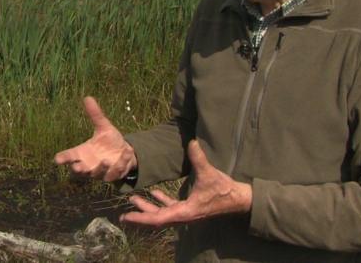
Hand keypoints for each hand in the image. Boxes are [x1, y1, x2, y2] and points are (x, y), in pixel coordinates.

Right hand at [54, 96, 136, 181]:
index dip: (63, 158)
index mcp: (83, 153)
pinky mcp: (114, 174)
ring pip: (99, 174)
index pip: (70, 156)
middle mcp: (90, 165)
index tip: (57, 159)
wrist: (125, 152)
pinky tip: (127, 151)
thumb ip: (95, 115)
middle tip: (77, 167)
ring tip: (105, 159)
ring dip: (101, 168)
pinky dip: (121, 162)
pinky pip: (116, 171)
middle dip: (79, 170)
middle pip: (80, 171)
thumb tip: (88, 97)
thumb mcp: (103, 127)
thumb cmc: (109, 141)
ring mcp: (101, 172)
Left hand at [120, 140, 251, 227]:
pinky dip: (160, 202)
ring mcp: (185, 213)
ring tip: (133, 200)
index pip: (158, 219)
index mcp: (184, 212)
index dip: (141, 218)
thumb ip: (198, 158)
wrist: (237, 200)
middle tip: (123, 214)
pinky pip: (170, 207)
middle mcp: (182, 216)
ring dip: (147, 208)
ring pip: (162, 214)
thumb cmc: (223, 190)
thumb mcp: (209, 173)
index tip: (126, 218)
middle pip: (156, 219)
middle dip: (140, 216)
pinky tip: (153, 193)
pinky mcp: (189, 208)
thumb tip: (191, 142)